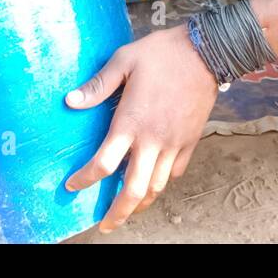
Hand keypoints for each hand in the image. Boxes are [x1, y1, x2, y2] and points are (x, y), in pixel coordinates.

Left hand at [65, 25, 218, 232]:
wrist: (206, 52)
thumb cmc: (162, 53)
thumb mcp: (125, 60)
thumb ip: (98, 85)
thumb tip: (71, 101)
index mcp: (130, 122)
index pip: (103, 164)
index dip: (84, 179)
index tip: (72, 185)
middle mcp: (152, 140)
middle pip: (133, 190)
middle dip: (117, 214)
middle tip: (105, 225)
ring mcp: (173, 143)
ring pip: (156, 186)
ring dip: (140, 202)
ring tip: (129, 209)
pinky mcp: (190, 141)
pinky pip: (175, 172)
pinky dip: (162, 182)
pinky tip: (154, 180)